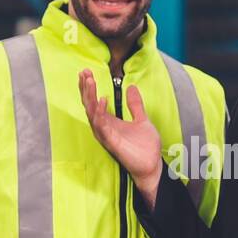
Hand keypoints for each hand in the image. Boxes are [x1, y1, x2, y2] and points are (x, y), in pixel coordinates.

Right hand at [78, 69, 162, 193]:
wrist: (152, 166)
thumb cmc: (145, 148)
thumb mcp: (141, 120)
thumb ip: (135, 105)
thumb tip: (131, 87)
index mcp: (109, 122)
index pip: (94, 101)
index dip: (89, 87)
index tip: (87, 72)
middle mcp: (104, 128)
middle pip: (89, 105)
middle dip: (86, 88)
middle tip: (84, 72)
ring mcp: (106, 135)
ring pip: (92, 113)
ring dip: (90, 96)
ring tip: (90, 81)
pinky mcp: (111, 143)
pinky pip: (101, 126)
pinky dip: (100, 113)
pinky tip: (101, 100)